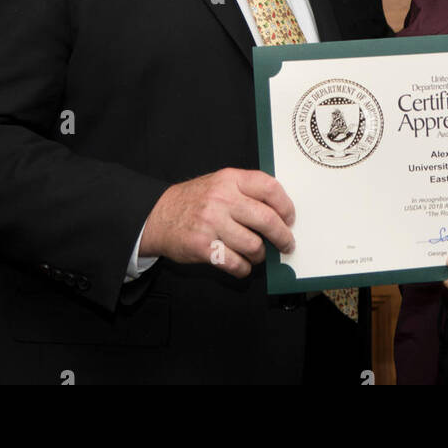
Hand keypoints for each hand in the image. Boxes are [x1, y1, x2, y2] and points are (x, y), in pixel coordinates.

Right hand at [138, 168, 294, 277]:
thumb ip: (246, 191)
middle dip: (283, 237)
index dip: (286, 206)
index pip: (269, 188)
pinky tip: (241, 265)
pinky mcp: (202, 247)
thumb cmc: (194, 201)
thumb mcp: (220, 183)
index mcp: (230, 179)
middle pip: (267, 220)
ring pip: (254, 246)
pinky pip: (236, 264)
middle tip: (286, 244)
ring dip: (260, 255)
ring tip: (256, 254)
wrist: (158, 216)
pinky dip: (244, 268)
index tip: (290, 218)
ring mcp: (212, 223)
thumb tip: (280, 211)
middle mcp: (222, 199)